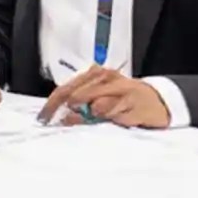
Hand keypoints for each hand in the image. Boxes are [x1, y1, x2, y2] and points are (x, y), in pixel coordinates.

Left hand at [36, 65, 170, 129]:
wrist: (154, 100)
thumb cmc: (122, 98)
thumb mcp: (100, 96)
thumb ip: (80, 102)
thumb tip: (59, 115)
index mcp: (94, 74)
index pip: (65, 88)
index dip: (52, 105)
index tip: (43, 118)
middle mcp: (106, 78)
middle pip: (78, 96)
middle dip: (69, 112)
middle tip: (64, 123)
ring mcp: (121, 91)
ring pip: (97, 106)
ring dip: (89, 116)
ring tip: (91, 119)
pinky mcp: (134, 104)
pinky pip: (116, 116)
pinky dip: (110, 120)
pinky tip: (113, 120)